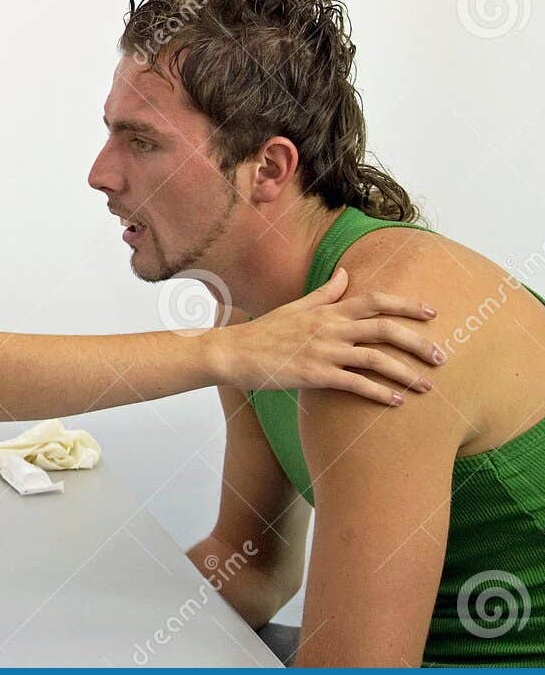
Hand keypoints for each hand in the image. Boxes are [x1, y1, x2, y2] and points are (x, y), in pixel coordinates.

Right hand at [207, 267, 442, 404]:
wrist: (232, 352)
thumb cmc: (263, 331)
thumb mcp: (296, 307)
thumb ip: (325, 292)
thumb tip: (346, 273)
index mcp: (327, 310)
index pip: (375, 301)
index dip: (407, 305)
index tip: (433, 313)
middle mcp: (330, 327)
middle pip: (385, 329)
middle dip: (418, 342)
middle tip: (442, 357)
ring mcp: (323, 351)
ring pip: (376, 359)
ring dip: (407, 373)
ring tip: (427, 386)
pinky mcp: (314, 375)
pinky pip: (356, 384)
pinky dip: (380, 393)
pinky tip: (397, 402)